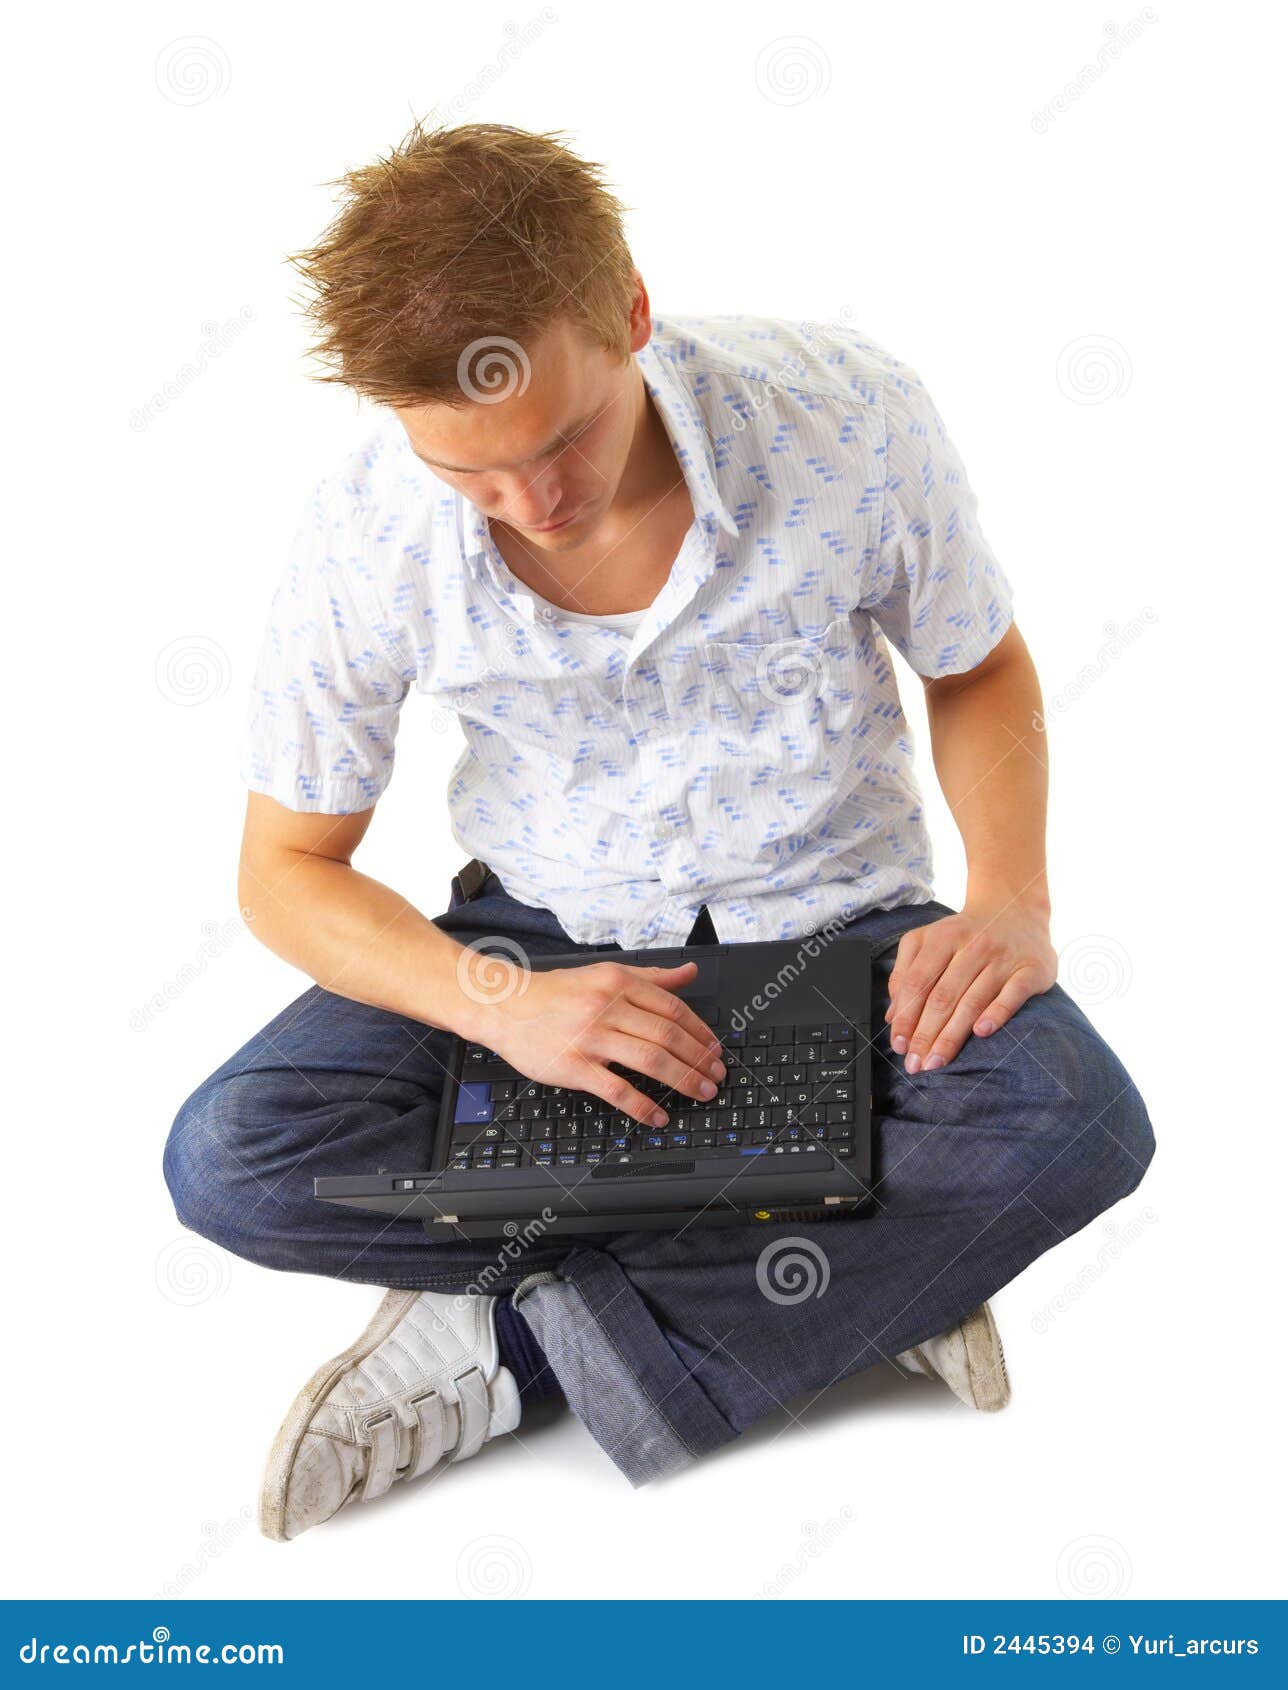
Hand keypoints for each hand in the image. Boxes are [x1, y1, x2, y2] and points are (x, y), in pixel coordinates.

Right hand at [469, 958, 724, 1126]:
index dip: (700, 1031)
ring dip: (683, 1080)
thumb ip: (651, 976)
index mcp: (618, 982)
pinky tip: (659, 1116)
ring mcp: (591, 1038)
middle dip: (699, 1059)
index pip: (673, 1008)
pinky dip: (644, 1106)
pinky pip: (617, 1090)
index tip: (715, 1049)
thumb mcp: (605, 974)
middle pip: (667, 1035)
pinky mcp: (574, 1067)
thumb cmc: (556, 992)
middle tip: (716, 1076)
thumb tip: (691, 973)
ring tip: (701, 1093)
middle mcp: (607, 1006)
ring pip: (650, 1060)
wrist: (505, 1006)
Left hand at [885, 901, 1056, 1072]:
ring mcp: (1003, 958)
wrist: (1016, 909)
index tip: (898, 1045)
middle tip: (914, 1064)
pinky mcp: (1031, 969)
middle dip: (925, 1034)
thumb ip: (906, 972)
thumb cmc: (966, 934)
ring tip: (936, 1061)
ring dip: (952, 1036)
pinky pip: (1012, 995)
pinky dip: (996, 1014)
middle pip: (942, 997)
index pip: (917, 983)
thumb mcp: (929, 941)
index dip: (906, 1017)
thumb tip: (893, 1015)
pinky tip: (980, 1033)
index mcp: (943, 937)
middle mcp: (973, 945)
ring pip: (972, 1001)